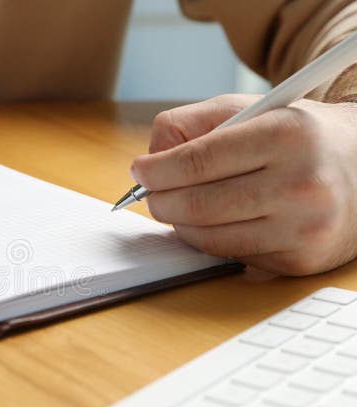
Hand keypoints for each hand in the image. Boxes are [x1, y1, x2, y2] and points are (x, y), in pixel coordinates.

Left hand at [131, 94, 356, 275]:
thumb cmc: (297, 138)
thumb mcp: (251, 109)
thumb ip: (192, 123)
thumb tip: (149, 160)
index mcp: (286, 135)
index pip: (197, 160)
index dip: (156, 171)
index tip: (140, 172)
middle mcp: (299, 183)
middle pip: (197, 204)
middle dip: (160, 201)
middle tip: (152, 194)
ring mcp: (302, 227)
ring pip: (207, 238)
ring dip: (179, 224)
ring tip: (179, 206)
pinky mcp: (299, 261)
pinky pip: (230, 256)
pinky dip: (210, 241)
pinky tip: (216, 223)